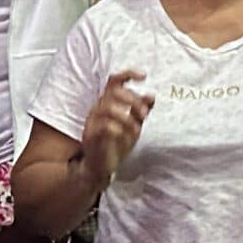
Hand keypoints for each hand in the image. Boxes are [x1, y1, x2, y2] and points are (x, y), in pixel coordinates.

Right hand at [79, 70, 152, 185]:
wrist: (101, 167)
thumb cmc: (115, 145)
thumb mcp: (133, 126)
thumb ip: (141, 111)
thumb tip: (152, 95)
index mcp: (107, 103)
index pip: (114, 81)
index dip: (128, 74)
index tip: (144, 76)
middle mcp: (98, 108)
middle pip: (114, 92)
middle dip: (133, 100)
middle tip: (145, 114)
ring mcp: (92, 121)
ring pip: (108, 107)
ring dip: (126, 116)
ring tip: (136, 128)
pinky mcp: (90, 135)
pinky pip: (103, 125)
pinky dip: (117, 128)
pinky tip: (124, 135)